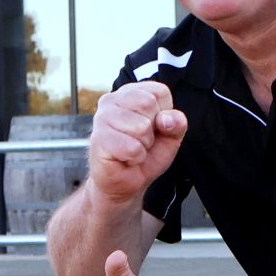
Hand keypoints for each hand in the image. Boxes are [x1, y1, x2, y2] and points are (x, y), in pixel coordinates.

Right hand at [86, 81, 186, 204]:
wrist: (125, 184)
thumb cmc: (145, 155)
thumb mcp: (170, 137)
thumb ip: (177, 123)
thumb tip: (167, 119)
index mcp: (130, 93)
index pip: (160, 92)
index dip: (164, 115)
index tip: (153, 128)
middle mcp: (111, 100)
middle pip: (148, 105)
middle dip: (152, 130)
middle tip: (140, 141)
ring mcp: (101, 118)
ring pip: (141, 127)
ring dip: (143, 145)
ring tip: (132, 149)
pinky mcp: (98, 139)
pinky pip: (132, 148)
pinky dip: (135, 158)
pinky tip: (124, 158)